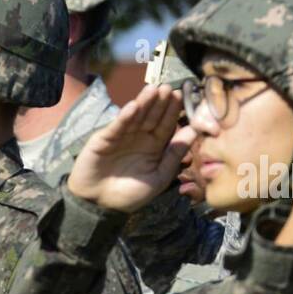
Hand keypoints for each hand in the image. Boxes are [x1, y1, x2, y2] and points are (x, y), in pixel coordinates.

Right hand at [69, 85, 192, 212]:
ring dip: (144, 103)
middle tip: (169, 88)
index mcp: (154, 146)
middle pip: (151, 117)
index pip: (166, 125)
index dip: (173, 112)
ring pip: (135, 117)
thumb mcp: (159, 177)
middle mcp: (139, 138)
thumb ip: (175, 155)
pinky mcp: (104, 139)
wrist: (99, 205)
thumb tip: (193, 132)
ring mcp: (121, 136)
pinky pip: (116, 127)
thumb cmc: (130, 194)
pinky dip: (124, 117)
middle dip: (160, 103)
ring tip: (153, 90)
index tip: (181, 97)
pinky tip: (133, 107)